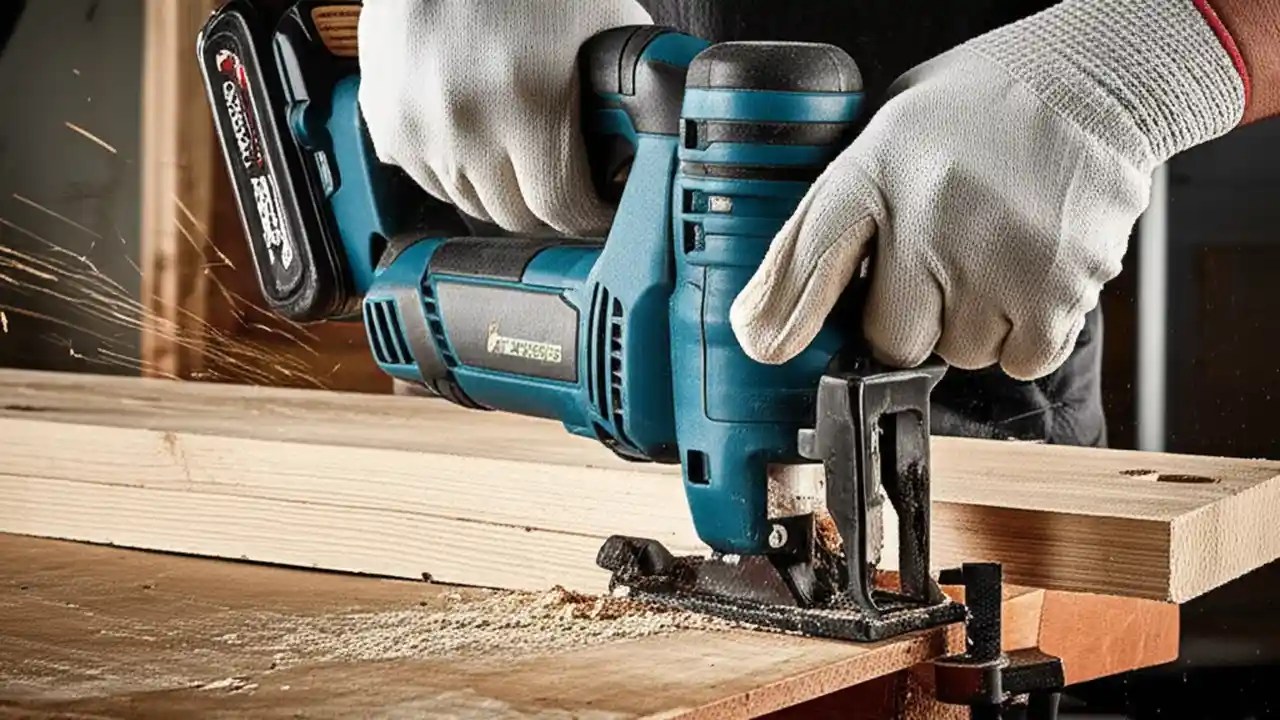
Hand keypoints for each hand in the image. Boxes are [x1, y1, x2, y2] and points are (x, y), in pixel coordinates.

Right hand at [357, 0, 651, 235]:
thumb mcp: (601, 23)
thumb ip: (631, 86)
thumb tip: (655, 139)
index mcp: (525, 100)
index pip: (561, 208)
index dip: (590, 216)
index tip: (600, 208)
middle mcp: (463, 124)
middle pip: (514, 216)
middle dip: (548, 209)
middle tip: (565, 189)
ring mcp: (416, 127)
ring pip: (468, 204)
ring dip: (499, 194)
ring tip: (520, 162)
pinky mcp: (384, 123)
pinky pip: (426, 179)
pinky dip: (454, 171)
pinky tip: (474, 139)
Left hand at [730, 0, 1244, 380]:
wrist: (1091, 82)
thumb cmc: (980, 114)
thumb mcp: (883, 141)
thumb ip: (831, 225)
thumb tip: (768, 325)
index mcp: (873, 171)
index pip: (808, 263)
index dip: (781, 316)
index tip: (769, 347)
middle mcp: (930, 217)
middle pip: (893, 339)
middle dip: (911, 319)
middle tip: (937, 268)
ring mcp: (996, 257)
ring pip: (960, 353)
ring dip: (971, 326)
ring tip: (991, 257)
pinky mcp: (1058, 288)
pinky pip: (1021, 359)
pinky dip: (1025, 336)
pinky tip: (1027, 276)